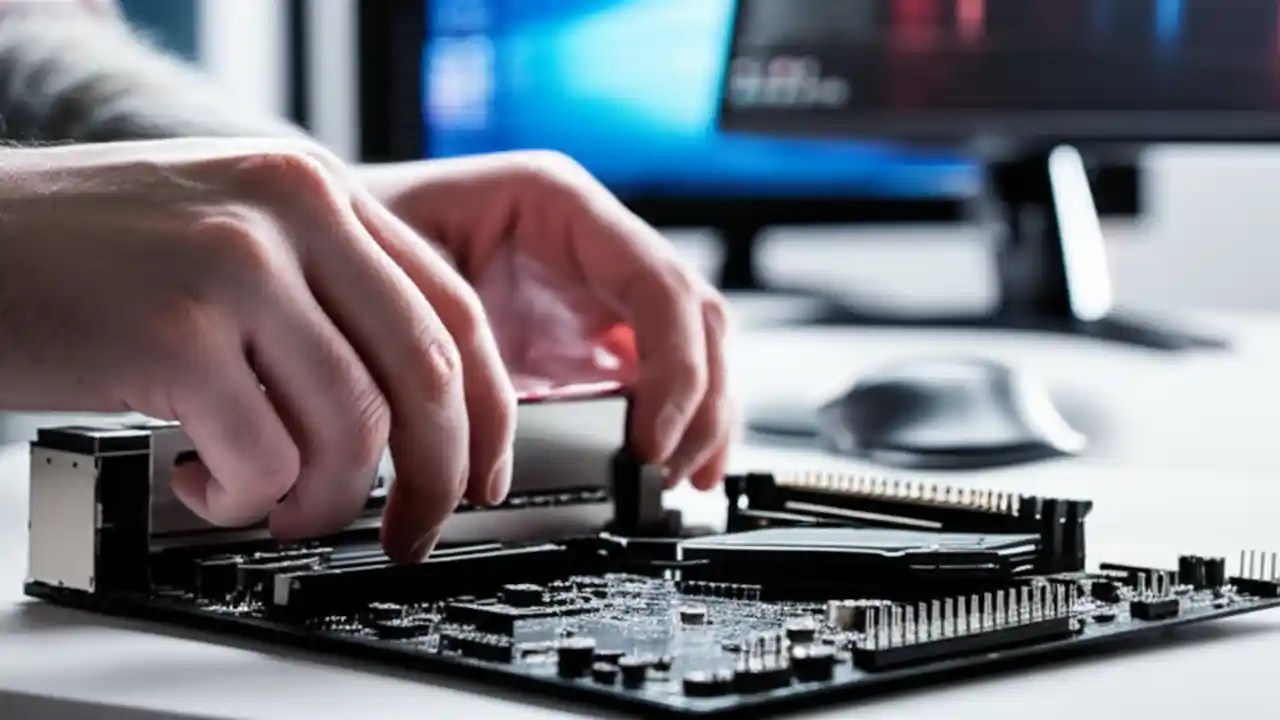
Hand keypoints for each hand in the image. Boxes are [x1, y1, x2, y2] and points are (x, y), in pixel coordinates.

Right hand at [0, 138, 514, 562]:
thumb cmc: (87, 255)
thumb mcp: (232, 234)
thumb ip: (325, 292)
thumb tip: (415, 408)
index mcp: (316, 189)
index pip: (455, 308)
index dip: (488, 410)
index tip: (481, 474)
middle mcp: (291, 211)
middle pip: (427, 373)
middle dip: (434, 478)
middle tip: (409, 532)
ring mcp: (235, 268)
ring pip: (352, 430)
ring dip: (318, 499)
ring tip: (262, 499)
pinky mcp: (174, 335)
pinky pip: (263, 464)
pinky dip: (236, 498)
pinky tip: (191, 473)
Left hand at [361, 151, 732, 489]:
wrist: (317, 236)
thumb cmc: (350, 229)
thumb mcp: (395, 271)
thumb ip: (455, 346)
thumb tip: (500, 446)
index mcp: (556, 202)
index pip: (656, 284)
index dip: (673, 368)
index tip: (650, 437)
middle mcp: (588, 242)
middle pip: (693, 318)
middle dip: (700, 399)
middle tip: (672, 468)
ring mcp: (590, 290)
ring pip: (690, 348)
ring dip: (701, 416)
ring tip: (684, 477)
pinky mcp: (582, 336)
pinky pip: (655, 376)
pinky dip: (673, 422)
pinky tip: (669, 463)